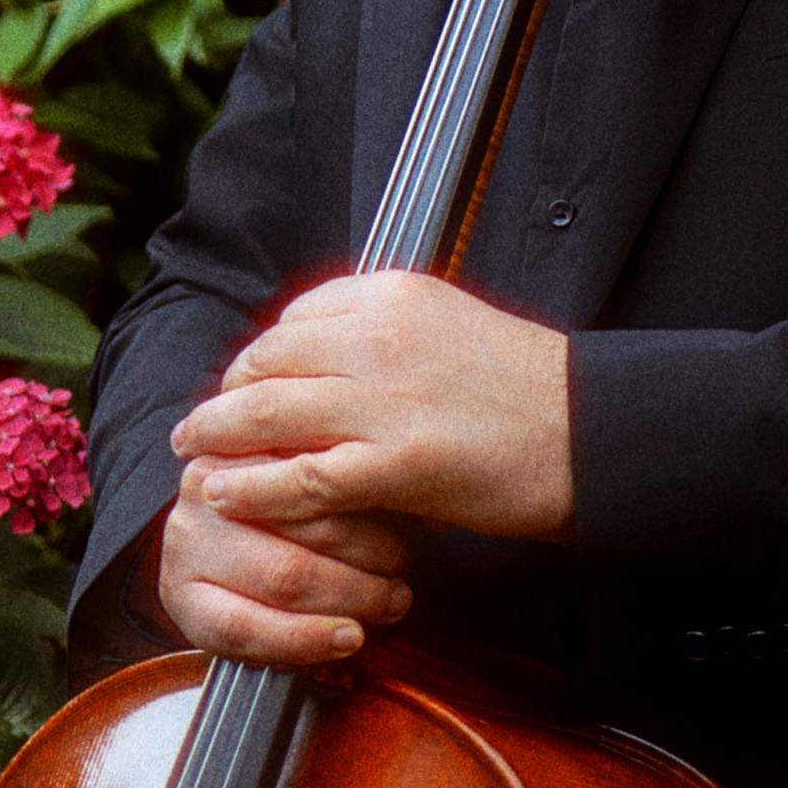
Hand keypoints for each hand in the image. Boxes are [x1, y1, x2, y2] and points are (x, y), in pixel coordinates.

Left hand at [170, 271, 575, 652]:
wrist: (594, 433)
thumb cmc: (533, 391)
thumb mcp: (452, 328)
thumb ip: (389, 336)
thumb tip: (330, 360)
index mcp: (394, 294)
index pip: (294, 319)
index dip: (260, 358)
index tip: (246, 384)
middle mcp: (378, 335)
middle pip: (266, 360)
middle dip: (224, 395)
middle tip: (201, 423)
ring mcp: (384, 400)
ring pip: (266, 413)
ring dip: (216, 435)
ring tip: (192, 453)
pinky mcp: (395, 464)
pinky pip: (297, 476)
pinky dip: (250, 486)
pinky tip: (224, 494)